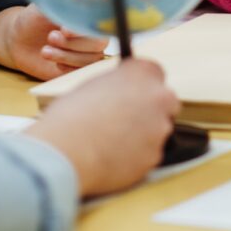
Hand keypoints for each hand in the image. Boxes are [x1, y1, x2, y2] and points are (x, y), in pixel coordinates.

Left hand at [0, 4, 108, 79]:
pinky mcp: (78, 69)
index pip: (98, 22)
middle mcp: (91, 34)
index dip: (83, 29)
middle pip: (98, 44)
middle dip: (73, 44)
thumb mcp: (43, 6)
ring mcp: (87, 53)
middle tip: (50, 37)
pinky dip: (67, 69)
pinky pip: (82, 73)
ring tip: (44, 51)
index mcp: (87, 15)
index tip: (63, 29)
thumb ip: (59, 2)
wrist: (20, 40)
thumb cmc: (33, 18)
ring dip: (66, 57)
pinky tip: (53, 61)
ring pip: (90, 60)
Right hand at [22, 59, 178, 197]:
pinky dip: (136, 157)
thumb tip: (121, 95)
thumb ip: (116, 87)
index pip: (155, 73)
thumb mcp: (92, 86)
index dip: (143, 86)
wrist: (65, 151)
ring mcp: (160, 128)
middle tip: (127, 121)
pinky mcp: (155, 156)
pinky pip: (149, 155)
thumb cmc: (70, 117)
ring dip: (143, 136)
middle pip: (166, 102)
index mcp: (140, 72)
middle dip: (151, 110)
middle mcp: (158, 96)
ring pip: (158, 131)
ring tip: (112, 143)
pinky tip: (113, 158)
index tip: (135, 94)